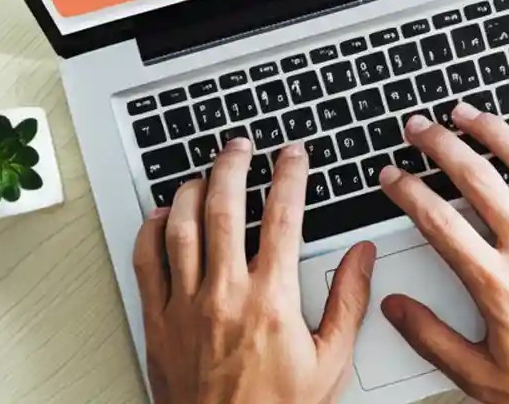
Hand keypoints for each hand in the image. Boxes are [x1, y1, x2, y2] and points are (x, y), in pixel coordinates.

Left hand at [132, 138, 375, 403]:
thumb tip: (362, 256)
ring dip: (191, 190)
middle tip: (240, 146)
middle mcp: (224, 294)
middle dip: (233, 166)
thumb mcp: (331, 362)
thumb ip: (348, 302)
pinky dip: (151, 232)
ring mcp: (184, 307)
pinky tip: (162, 216)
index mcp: (271, 299)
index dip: (289, 176)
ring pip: (180, 228)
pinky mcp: (157, 324)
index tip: (293, 156)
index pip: (282, 216)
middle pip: (222, 208)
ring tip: (203, 172)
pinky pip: (146, 264)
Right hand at [378, 104, 508, 403]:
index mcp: (496, 282)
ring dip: (491, 131)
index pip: (437, 220)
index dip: (407, 190)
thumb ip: (431, 338)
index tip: (392, 176)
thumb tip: (395, 307)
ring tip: (467, 114)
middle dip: (439, 145)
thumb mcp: (482, 377)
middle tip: (419, 128)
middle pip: (475, 177)